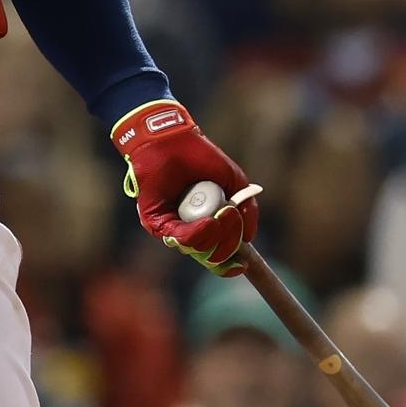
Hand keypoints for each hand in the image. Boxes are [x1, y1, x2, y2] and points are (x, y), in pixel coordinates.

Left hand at [108, 99, 259, 273]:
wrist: (174, 142)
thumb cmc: (202, 158)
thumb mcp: (235, 183)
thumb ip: (248, 210)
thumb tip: (249, 239)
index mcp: (207, 225)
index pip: (217, 256)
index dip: (229, 264)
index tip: (242, 263)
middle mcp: (189, 230)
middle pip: (210, 256)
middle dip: (228, 243)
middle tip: (234, 217)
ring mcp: (172, 227)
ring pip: (197, 249)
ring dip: (216, 235)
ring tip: (224, 211)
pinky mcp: (156, 221)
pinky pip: (178, 237)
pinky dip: (197, 233)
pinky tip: (209, 221)